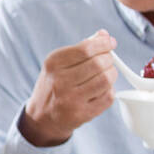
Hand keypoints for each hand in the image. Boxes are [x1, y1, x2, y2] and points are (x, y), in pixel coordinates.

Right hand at [19, 30, 117, 146]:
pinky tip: (101, 90)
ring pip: (106, 80)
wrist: (41, 117)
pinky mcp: (81, 114)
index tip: (110, 43)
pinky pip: (107, 97)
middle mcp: (60, 82)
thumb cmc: (54, 86)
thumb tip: (104, 35)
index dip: (104, 44)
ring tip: (106, 75)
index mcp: (53, 64)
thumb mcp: (59, 63)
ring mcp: (70, 100)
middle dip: (109, 60)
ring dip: (111, 74)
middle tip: (107, 61)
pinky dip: (109, 90)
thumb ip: (81, 48)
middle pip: (99, 63)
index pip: (86, 49)